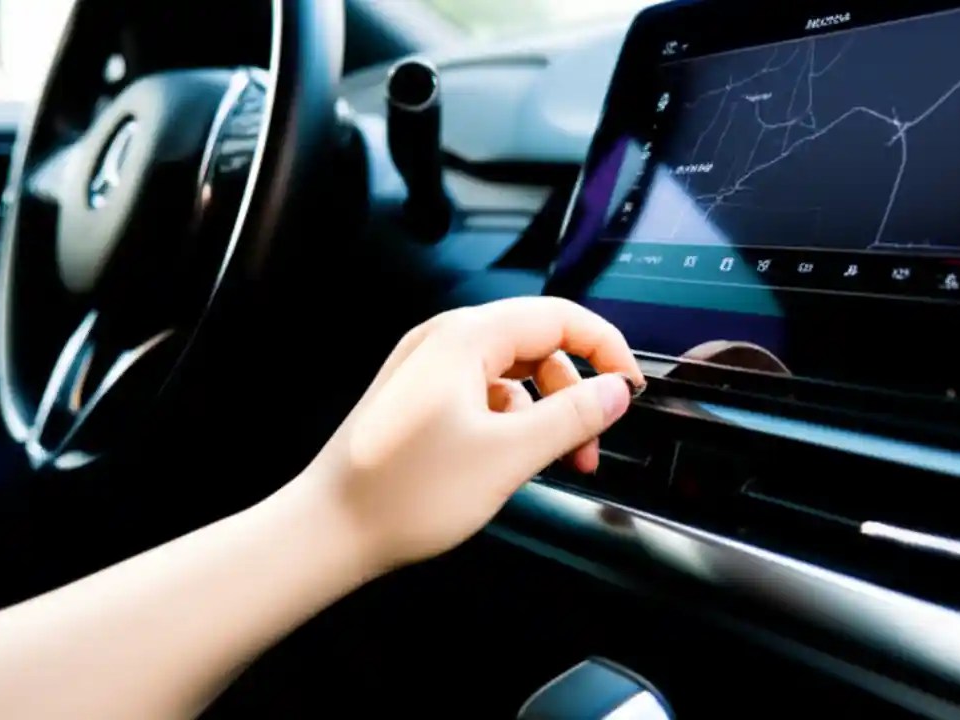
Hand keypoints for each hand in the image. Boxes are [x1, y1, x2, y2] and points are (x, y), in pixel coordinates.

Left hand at [290, 298, 644, 571]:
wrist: (329, 531)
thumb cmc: (402, 492)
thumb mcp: (508, 455)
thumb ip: (572, 416)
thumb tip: (616, 392)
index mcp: (465, 339)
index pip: (559, 317)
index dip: (606, 348)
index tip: (630, 387)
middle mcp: (445, 343)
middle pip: (538, 345)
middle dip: (576, 392)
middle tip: (593, 442)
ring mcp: (429, 371)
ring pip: (514, 375)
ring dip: (548, 413)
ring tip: (559, 462)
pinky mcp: (421, 401)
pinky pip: (486, 395)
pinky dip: (514, 423)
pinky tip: (517, 462)